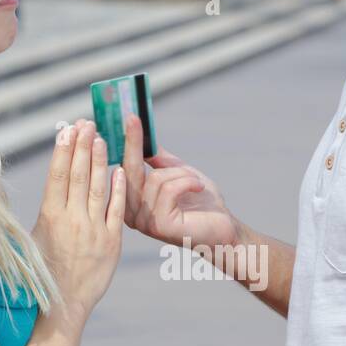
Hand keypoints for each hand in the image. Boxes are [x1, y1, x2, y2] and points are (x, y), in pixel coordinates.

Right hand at [31, 120, 125, 317]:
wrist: (62, 309)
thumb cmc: (40, 278)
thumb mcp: (27, 245)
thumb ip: (34, 217)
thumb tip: (17, 198)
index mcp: (49, 219)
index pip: (57, 176)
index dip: (62, 150)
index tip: (66, 129)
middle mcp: (72, 221)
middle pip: (77, 175)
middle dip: (82, 145)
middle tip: (87, 122)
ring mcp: (94, 231)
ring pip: (97, 187)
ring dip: (99, 160)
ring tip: (102, 138)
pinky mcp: (112, 243)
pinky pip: (116, 210)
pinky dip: (118, 189)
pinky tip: (120, 170)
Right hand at [121, 113, 239, 251]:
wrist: (223, 227)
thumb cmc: (202, 203)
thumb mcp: (179, 173)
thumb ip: (160, 160)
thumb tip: (143, 137)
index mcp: (132, 202)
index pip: (122, 168)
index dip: (123, 144)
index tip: (123, 118)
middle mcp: (132, 214)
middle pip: (128, 171)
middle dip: (132, 143)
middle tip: (133, 117)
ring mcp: (144, 221)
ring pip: (156, 178)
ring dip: (181, 174)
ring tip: (195, 182)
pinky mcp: (159, 225)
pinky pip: (169, 189)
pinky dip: (187, 181)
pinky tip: (198, 187)